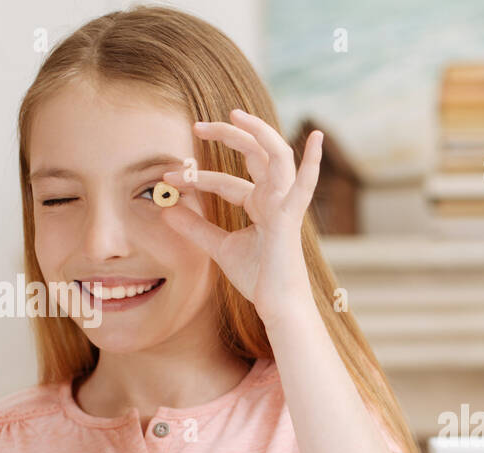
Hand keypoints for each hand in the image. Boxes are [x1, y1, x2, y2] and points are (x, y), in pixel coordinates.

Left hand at [159, 109, 322, 321]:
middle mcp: (276, 199)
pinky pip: (305, 185)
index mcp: (262, 206)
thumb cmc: (258, 280)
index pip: (227, 182)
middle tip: (197, 125)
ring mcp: (286, 204)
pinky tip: (317, 136)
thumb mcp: (219, 248)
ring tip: (234, 115)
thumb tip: (166, 208)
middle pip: (254, 154)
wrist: (276, 306)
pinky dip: (314, 161)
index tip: (167, 180)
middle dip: (227, 136)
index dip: (197, 179)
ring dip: (257, 132)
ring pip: (276, 156)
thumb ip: (194, 227)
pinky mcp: (290, 217)